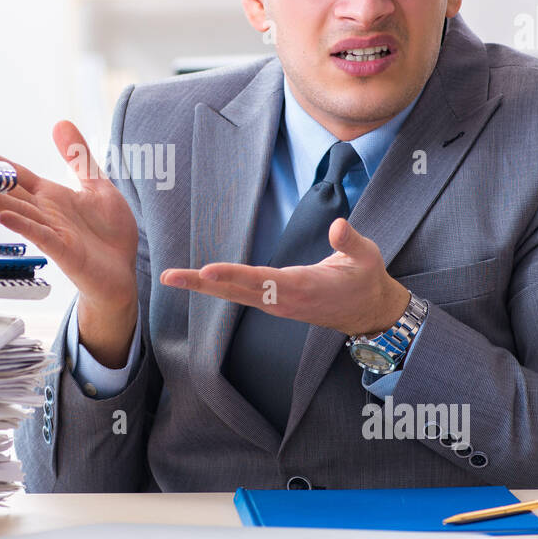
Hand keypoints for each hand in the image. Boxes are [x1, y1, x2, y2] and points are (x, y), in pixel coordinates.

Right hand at [0, 122, 139, 366]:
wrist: (123, 272)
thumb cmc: (109, 233)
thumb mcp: (97, 185)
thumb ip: (78, 156)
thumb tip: (60, 122)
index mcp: (53, 196)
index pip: (20, 176)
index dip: (0, 164)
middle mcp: (47, 212)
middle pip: (11, 193)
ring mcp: (52, 231)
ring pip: (19, 212)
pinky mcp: (63, 249)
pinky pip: (39, 235)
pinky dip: (22, 225)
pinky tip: (4, 218)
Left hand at [159, 217, 408, 336]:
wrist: (368, 313)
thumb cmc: (366, 280)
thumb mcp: (367, 257)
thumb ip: (350, 242)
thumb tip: (339, 225)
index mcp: (304, 286)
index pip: (262, 280)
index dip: (234, 275)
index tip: (208, 271)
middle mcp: (284, 299)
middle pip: (237, 292)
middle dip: (202, 284)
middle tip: (169, 276)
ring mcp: (277, 305)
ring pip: (234, 296)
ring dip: (201, 287)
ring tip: (171, 278)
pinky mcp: (274, 304)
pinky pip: (240, 296)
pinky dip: (217, 289)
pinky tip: (196, 282)